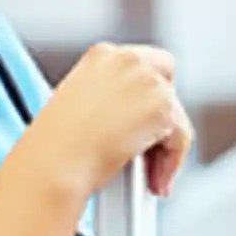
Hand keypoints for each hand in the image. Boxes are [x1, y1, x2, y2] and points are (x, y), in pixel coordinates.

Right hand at [14, 43, 193, 202]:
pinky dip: (171, 161)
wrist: (55, 161)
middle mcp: (127, 60)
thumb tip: (127, 116)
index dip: (141, 94)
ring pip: (176, 114)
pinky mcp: (163, 107)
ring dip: (165, 144)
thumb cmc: (54, 143)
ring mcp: (148, 81)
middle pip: (166, 76)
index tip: (137, 120)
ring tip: (147, 173)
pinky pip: (181, 138)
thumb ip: (107, 100)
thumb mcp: (75, 105)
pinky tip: (154, 179)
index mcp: (101, 55)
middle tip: (151, 144)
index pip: (140, 63)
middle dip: (162, 109)